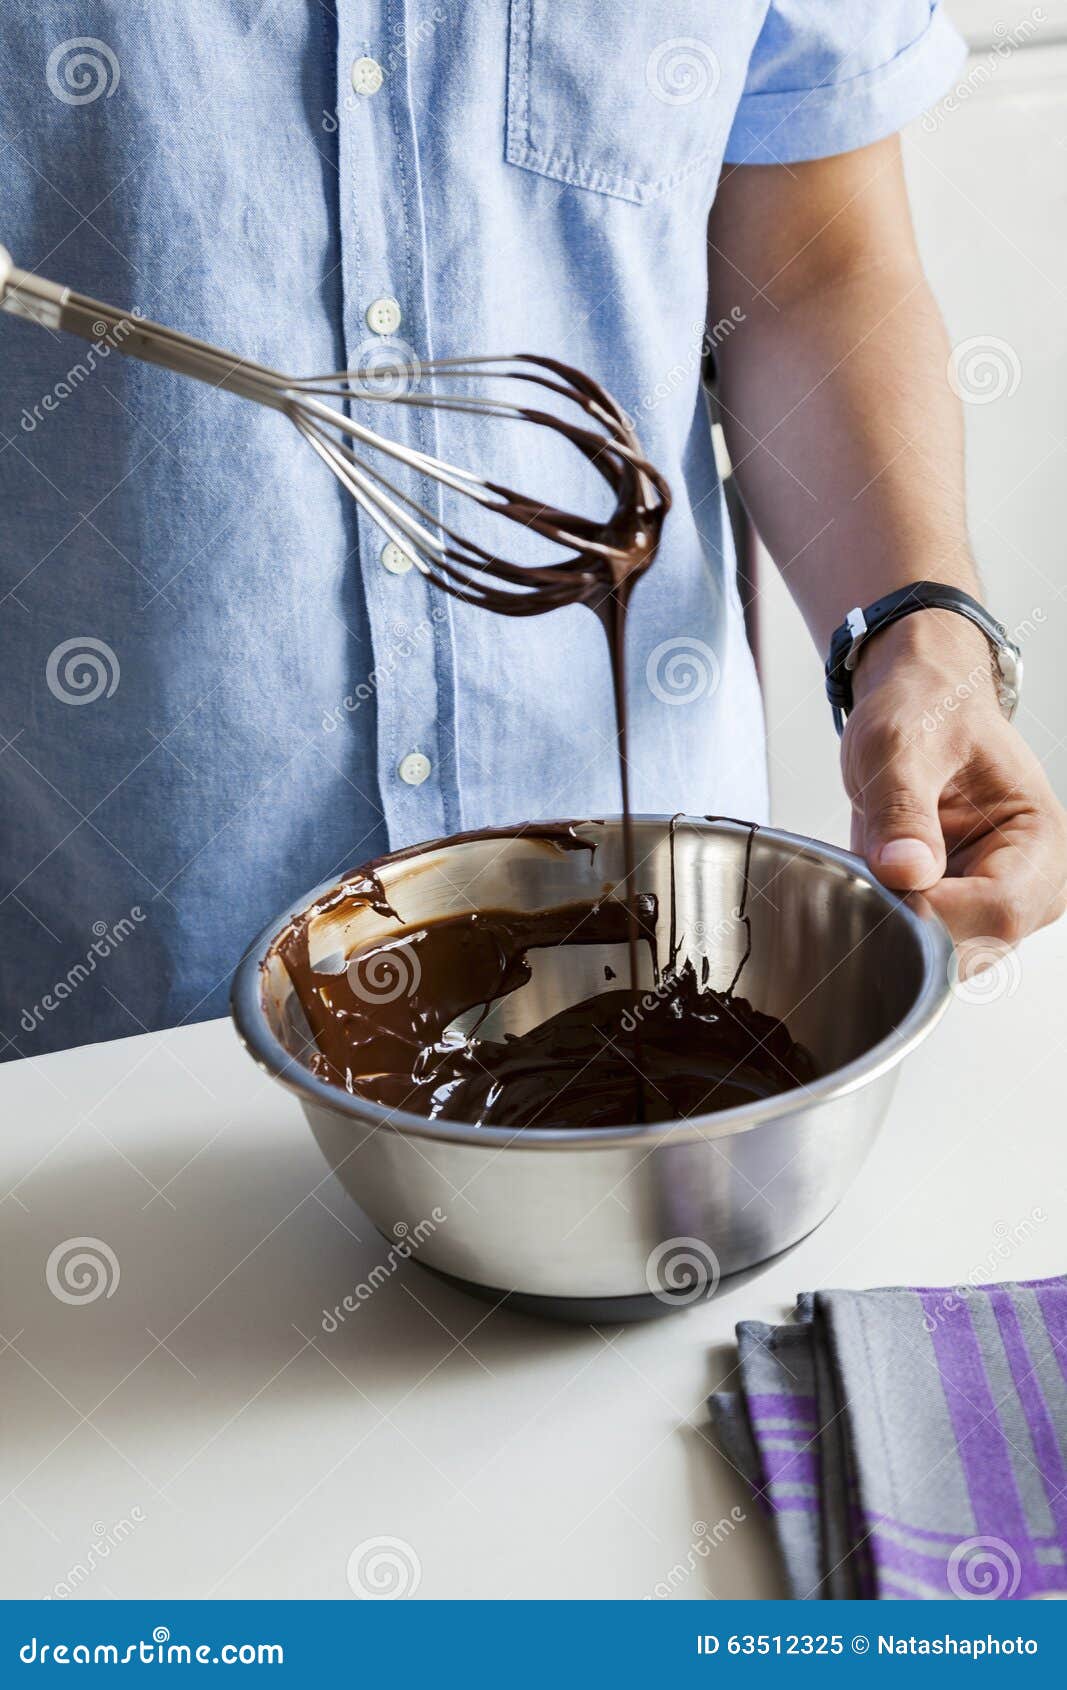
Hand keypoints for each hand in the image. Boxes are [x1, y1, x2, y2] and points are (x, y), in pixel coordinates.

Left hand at [841, 611, 1066, 947]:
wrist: (918, 702)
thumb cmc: (925, 710)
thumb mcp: (900, 745)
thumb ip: (901, 807)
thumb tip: (904, 871)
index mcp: (1040, 836)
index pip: (999, 910)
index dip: (934, 911)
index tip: (882, 882)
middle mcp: (1031, 881)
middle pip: (975, 946)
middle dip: (911, 923)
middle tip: (867, 871)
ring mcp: (994, 902)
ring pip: (944, 956)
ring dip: (895, 923)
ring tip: (875, 863)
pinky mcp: (959, 911)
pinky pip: (920, 943)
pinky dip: (888, 921)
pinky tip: (875, 879)